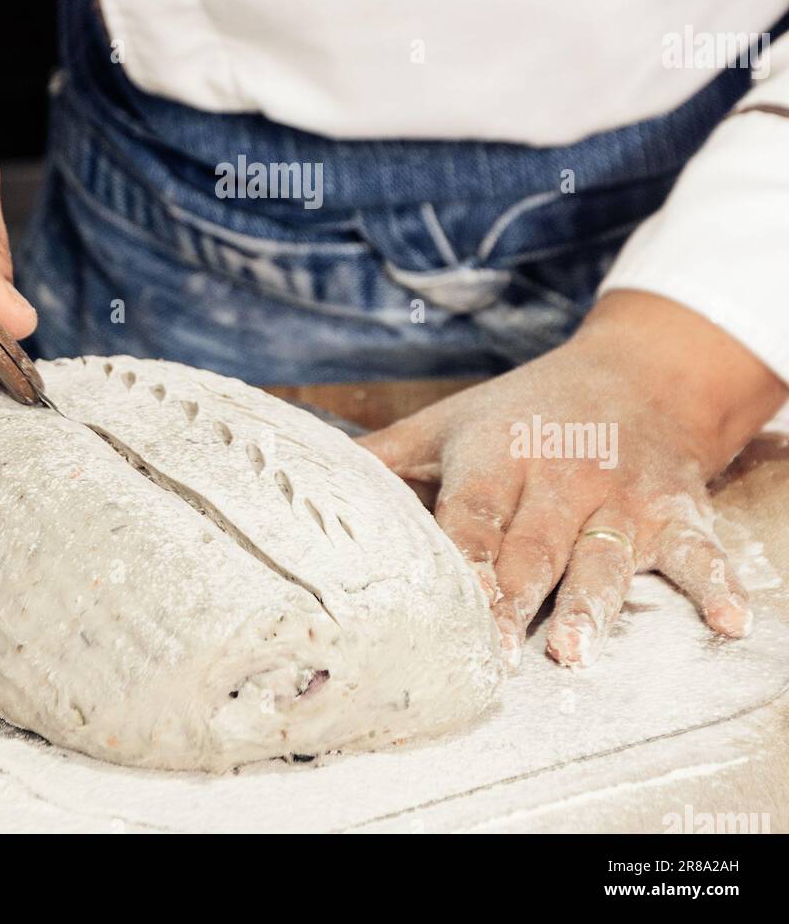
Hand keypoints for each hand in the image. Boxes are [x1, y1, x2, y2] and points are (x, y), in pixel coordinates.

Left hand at [360, 291, 785, 668]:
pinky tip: (725, 623)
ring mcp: (621, 497)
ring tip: (575, 652)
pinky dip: (717, 586)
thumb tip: (300, 481)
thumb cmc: (525, 409)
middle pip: (531, 546)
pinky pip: (700, 551)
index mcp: (496, 454)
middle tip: (492, 654)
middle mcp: (559, 476)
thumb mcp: (450, 421)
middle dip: (512, 599)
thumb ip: (383, 460)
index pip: (470, 515)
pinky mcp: (675, 510)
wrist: (634, 371)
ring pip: (604, 556)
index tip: (439, 607)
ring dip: (592, 604)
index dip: (456, 561)